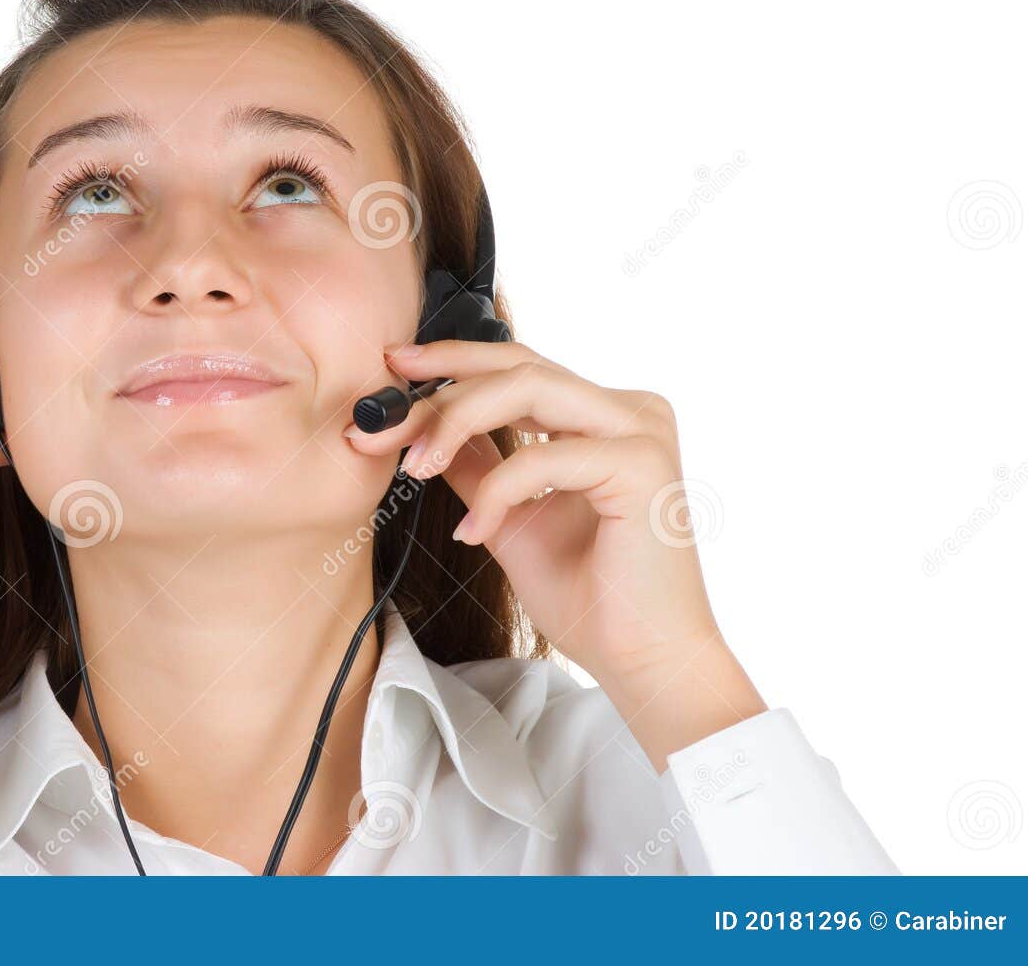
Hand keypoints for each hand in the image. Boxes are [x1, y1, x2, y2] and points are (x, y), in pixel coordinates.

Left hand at [343, 339, 765, 767]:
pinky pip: (541, 458)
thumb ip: (477, 466)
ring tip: (416, 467)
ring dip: (457, 422)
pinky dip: (495, 493)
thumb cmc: (588, 598)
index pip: (520, 368)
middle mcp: (630, 411)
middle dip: (442, 382)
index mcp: (606, 417)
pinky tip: (472, 532)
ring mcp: (641, 431)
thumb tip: (422, 429)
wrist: (644, 662)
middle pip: (519, 365)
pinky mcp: (640, 465)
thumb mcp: (510, 517)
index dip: (452, 364)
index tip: (392, 372)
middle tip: (383, 411)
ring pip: (528, 388)